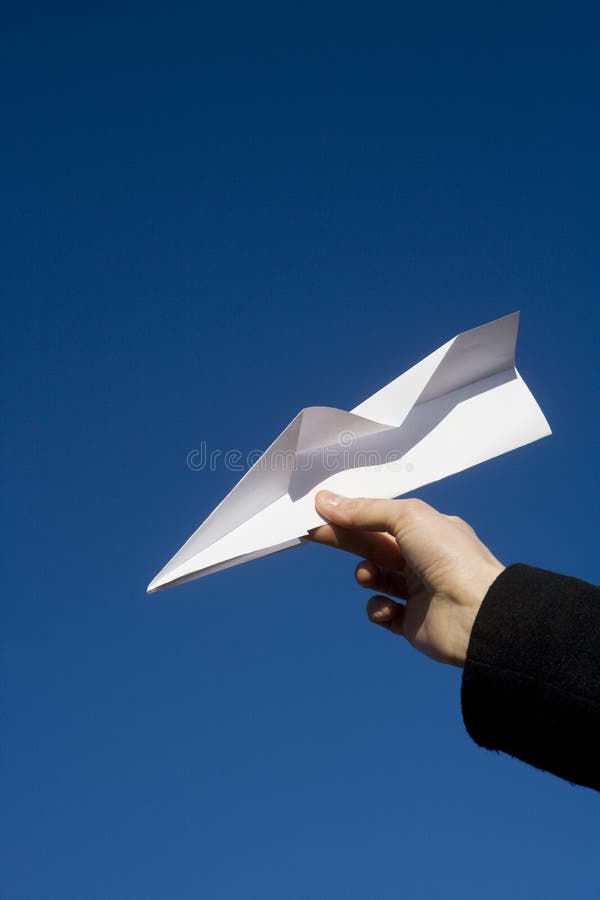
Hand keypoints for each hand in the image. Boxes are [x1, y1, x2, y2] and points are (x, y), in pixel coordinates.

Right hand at [310, 491, 504, 666]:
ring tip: (369, 576)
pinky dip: (377, 608)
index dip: (351, 514)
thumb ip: (365, 510)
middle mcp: (424, 559)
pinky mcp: (411, 622)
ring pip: (375, 578)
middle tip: (314, 533)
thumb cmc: (450, 557)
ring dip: (365, 575)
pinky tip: (388, 607)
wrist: (476, 613)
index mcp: (428, 530)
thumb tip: (326, 501)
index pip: (381, 518)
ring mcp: (418, 591)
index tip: (320, 511)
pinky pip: (382, 612)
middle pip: (372, 545)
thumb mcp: (407, 517)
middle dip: (344, 539)